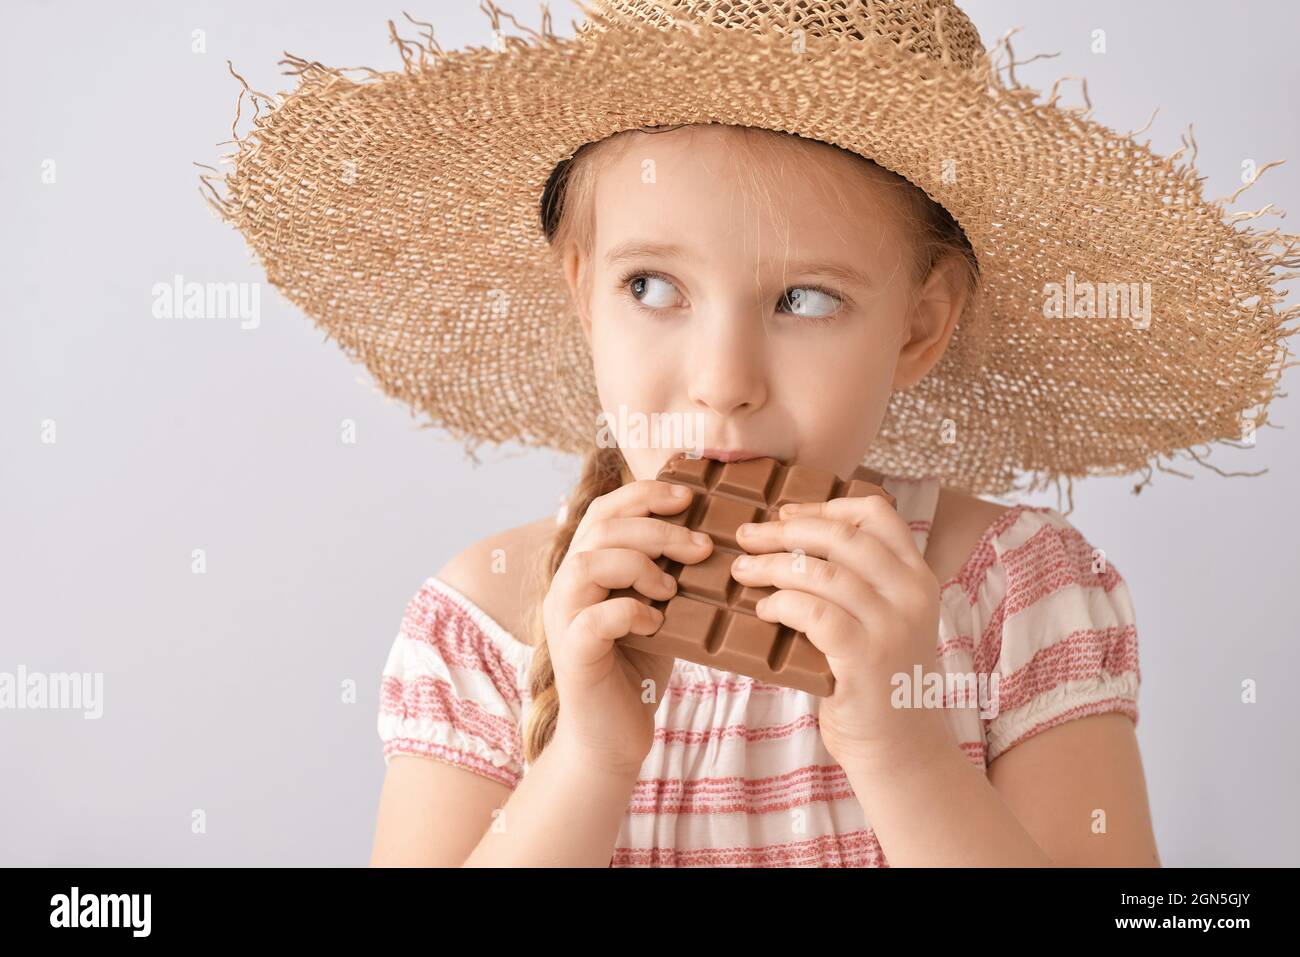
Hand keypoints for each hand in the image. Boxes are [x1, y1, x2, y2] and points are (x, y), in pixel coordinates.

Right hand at [541, 478, 712, 774]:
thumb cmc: (637, 669)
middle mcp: (566, 587)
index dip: (643, 494)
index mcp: (585, 568)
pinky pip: (593, 618)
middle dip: (657, 529)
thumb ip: (666, 571)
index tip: (688, 497)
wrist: (611, 737)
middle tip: (701, 547)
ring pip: (588, 563)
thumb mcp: (656, 607)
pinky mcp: (573, 656)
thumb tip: (710, 534)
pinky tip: (657, 625)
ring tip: (673, 589)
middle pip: (601, 529)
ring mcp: (563, 621)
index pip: (603, 510)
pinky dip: (630, 612)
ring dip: (639, 565)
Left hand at [727, 494, 954, 770]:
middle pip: (842, 535)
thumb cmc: (877, 680)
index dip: (826, 505)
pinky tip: (763, 610)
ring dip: (771, 566)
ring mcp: (892, 626)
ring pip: (822, 571)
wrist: (900, 748)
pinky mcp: (866, 658)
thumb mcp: (883, 620)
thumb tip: (786, 543)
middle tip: (746, 535)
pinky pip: (813, 612)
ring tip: (741, 570)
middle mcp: (911, 594)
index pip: (878, 514)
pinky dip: (781, 604)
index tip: (786, 512)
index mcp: (916, 576)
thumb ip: (856, 583)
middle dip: (785, 530)